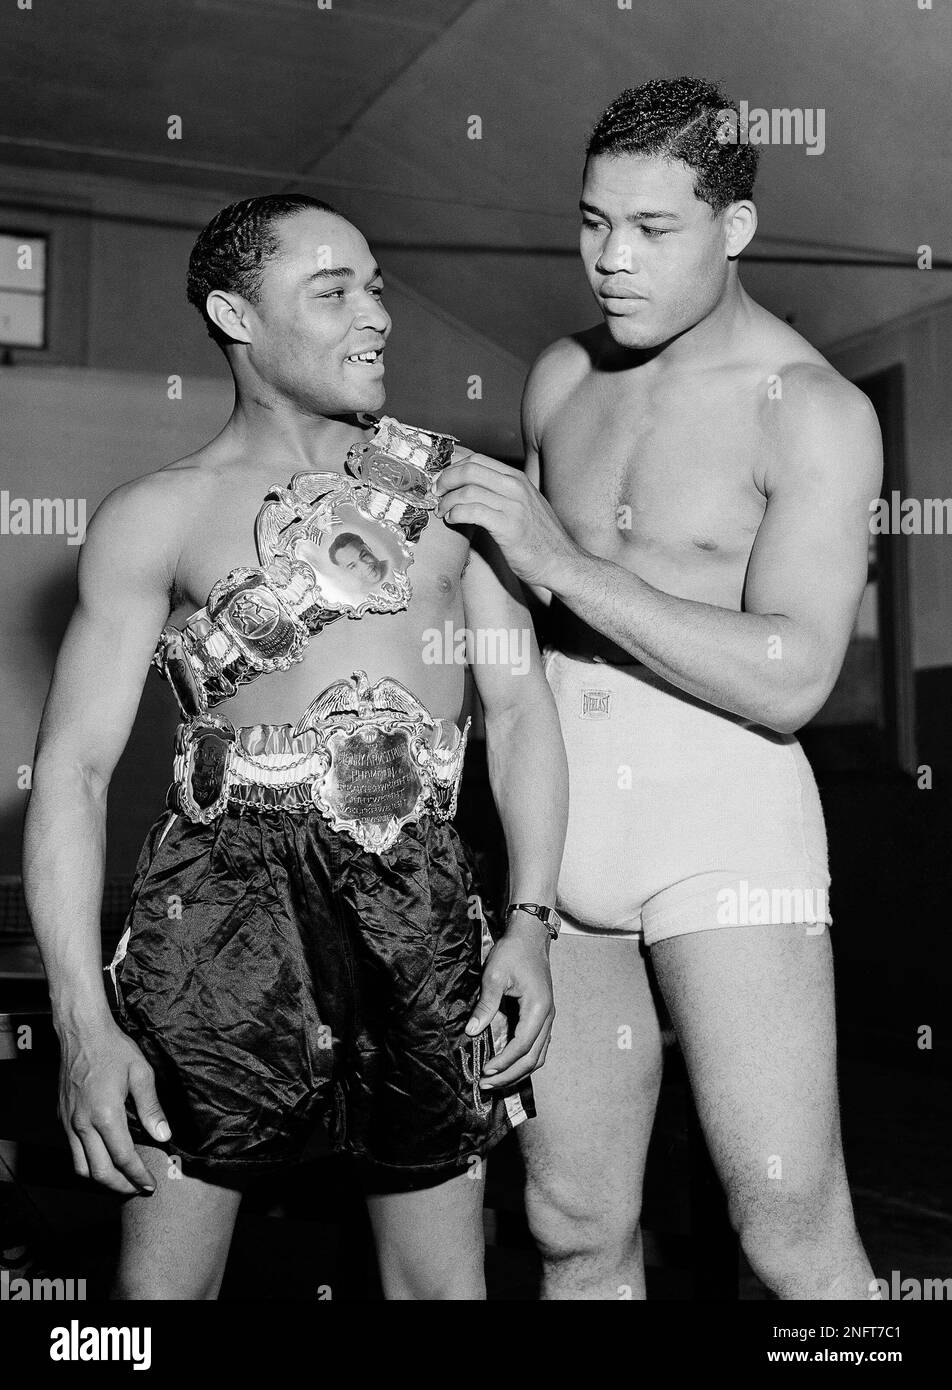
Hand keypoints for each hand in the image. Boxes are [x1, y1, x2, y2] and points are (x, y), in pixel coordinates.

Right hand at [58, 1016, 170, 1195]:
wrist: (81, 1032)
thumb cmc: (113, 1049)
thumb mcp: (141, 1073)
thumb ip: (152, 1108)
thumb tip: (164, 1135)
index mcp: (106, 1116)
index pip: (124, 1158)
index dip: (138, 1175)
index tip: (150, 1184)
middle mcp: (83, 1124)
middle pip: (99, 1172)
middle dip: (120, 1186)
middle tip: (137, 1189)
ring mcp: (69, 1122)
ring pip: (80, 1167)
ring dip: (101, 1179)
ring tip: (120, 1180)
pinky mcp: (62, 1117)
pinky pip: (72, 1151)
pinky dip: (87, 1163)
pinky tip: (102, 1158)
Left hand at [435, 452, 581, 589]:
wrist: (561, 562)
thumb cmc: (539, 539)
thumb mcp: (524, 505)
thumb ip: (501, 493)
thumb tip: (468, 487)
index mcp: (517, 478)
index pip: (477, 459)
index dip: (453, 468)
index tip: (441, 481)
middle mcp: (515, 486)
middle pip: (469, 469)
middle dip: (445, 480)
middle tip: (436, 494)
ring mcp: (513, 505)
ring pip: (467, 490)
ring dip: (447, 501)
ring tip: (441, 512)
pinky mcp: (508, 526)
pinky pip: (472, 511)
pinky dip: (455, 514)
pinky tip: (451, 520)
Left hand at [464, 914, 554, 1088]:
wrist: (529, 937)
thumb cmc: (513, 953)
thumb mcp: (495, 975)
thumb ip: (486, 1005)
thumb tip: (472, 1032)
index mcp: (538, 1008)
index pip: (522, 1046)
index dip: (503, 1062)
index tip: (484, 1072)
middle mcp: (547, 1017)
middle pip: (533, 1058)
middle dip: (509, 1075)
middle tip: (485, 1085)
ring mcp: (547, 1019)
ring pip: (538, 1056)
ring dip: (517, 1072)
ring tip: (494, 1081)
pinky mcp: (541, 1018)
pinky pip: (536, 1047)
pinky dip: (522, 1061)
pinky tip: (505, 1065)